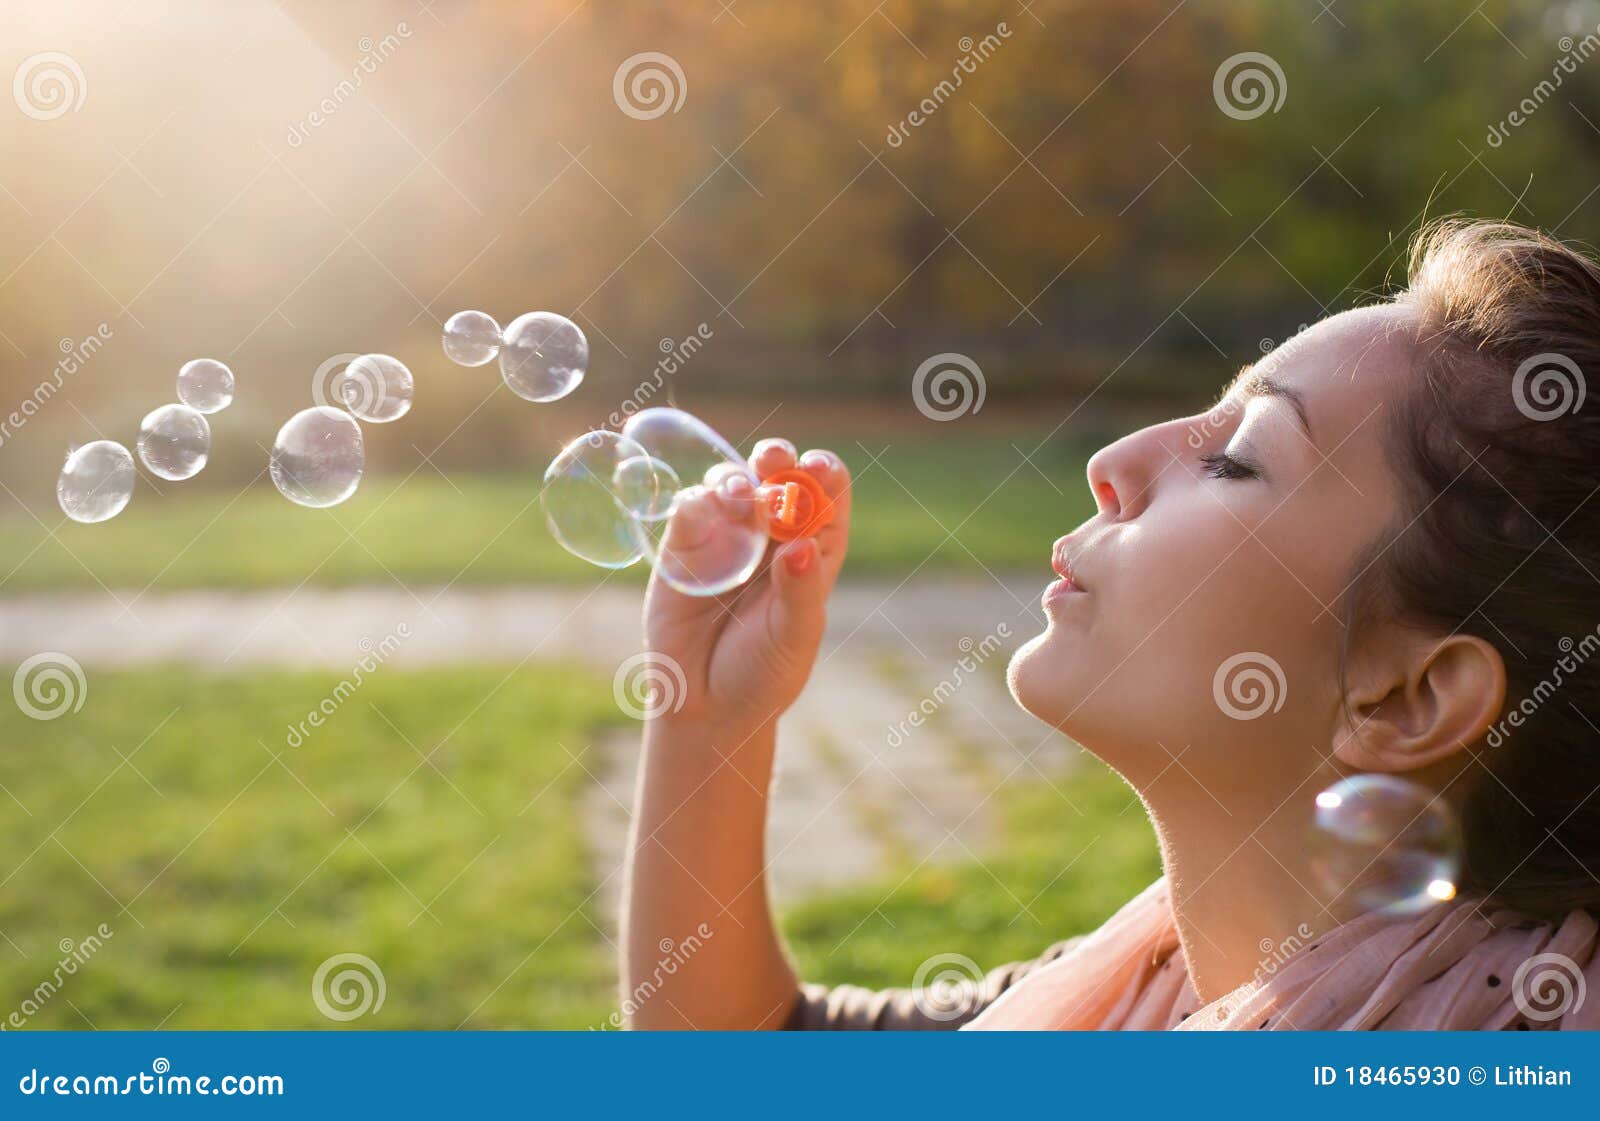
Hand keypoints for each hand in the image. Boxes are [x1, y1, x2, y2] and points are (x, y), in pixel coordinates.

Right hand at [643, 439, 850, 733]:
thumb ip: (800, 592)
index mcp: (814, 547)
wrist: (706, 704)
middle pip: (779, 476)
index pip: (827, 493)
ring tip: (737, 496)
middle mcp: (772, 532)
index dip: (823, 473)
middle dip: (777, 459)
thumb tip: (802, 548)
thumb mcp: (793, 636)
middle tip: (773, 461)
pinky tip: (701, 509)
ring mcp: (727, 534)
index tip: (816, 469)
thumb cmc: (764, 671)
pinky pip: (689, 509)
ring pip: (732, 483)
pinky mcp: (684, 545)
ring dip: (734, 479)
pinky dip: (695, 501)